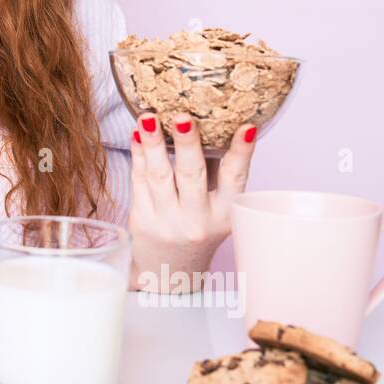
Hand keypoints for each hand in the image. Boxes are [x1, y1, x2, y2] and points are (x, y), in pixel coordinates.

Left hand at [127, 111, 256, 291]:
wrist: (168, 268)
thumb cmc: (197, 223)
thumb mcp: (216, 205)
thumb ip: (216, 170)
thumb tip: (212, 118)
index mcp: (225, 214)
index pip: (235, 179)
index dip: (242, 153)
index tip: (247, 127)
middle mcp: (197, 220)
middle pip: (191, 176)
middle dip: (187, 144)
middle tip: (182, 116)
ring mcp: (167, 221)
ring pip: (158, 176)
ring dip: (152, 144)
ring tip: (147, 117)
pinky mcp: (142, 220)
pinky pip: (139, 181)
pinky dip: (138, 155)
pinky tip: (136, 135)